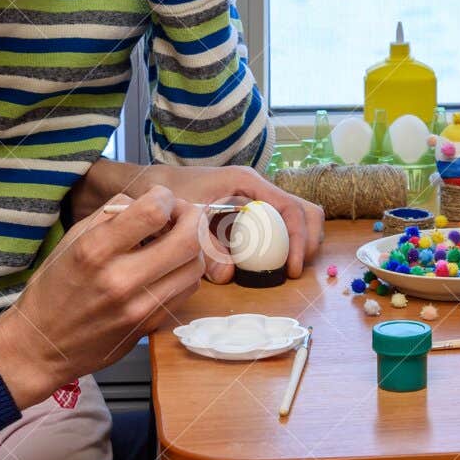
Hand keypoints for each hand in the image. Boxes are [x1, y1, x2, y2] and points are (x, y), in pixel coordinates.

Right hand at [0, 186, 203, 407]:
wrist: (42, 345)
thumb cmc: (54, 288)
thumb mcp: (72, 240)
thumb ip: (111, 214)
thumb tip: (148, 200)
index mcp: (95, 251)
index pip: (153, 212)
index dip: (165, 198)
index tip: (160, 199)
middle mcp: (120, 279)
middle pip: (188, 239)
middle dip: (191, 218)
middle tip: (179, 216)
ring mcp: (139, 307)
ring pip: (196, 266)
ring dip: (193, 246)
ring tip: (174, 241)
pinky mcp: (150, 325)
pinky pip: (187, 290)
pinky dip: (185, 271)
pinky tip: (169, 266)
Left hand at [134, 163, 324, 282]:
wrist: (152, 186)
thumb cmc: (168, 196)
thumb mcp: (185, 222)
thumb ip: (204, 248)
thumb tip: (227, 277)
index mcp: (247, 182)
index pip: (290, 208)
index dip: (298, 239)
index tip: (292, 267)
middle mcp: (257, 189)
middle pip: (303, 210)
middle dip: (307, 241)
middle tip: (295, 270)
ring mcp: (256, 200)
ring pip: (294, 219)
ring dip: (296, 244)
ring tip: (283, 270)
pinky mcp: (250, 213)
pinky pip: (277, 228)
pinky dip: (280, 246)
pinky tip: (265, 265)